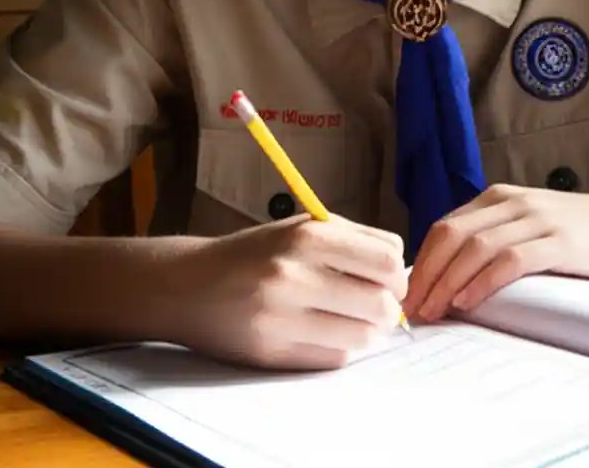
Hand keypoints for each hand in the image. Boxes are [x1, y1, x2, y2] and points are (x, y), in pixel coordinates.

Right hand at [170, 214, 406, 369]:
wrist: (187, 285)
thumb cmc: (256, 255)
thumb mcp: (300, 228)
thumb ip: (354, 241)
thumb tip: (401, 271)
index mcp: (307, 236)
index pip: (386, 261)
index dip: (397, 274)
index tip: (389, 280)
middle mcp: (294, 275)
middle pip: (381, 304)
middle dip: (388, 308)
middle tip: (376, 305)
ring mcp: (281, 318)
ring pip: (363, 337)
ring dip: (366, 332)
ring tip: (350, 320)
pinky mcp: (272, 353)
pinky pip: (334, 359)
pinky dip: (339, 349)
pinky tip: (322, 333)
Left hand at [403, 184, 588, 322]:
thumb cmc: (580, 232)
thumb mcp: (528, 223)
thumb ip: (493, 237)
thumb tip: (447, 275)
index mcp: (498, 198)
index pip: (444, 227)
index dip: (420, 262)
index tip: (406, 294)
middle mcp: (512, 203)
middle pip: (452, 236)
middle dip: (426, 275)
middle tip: (412, 309)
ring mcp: (537, 220)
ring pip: (476, 248)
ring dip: (447, 283)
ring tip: (434, 312)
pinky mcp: (561, 243)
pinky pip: (511, 260)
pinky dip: (484, 281)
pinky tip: (468, 302)